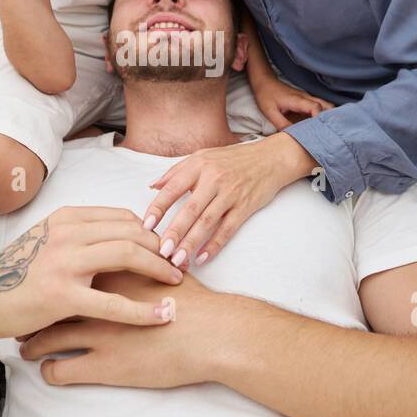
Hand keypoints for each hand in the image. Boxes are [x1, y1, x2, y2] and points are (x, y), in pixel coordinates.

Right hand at [0, 206, 183, 346]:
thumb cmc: (22, 274)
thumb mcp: (50, 242)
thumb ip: (83, 235)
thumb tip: (129, 234)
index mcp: (66, 218)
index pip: (124, 217)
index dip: (152, 232)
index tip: (168, 247)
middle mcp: (66, 233)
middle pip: (132, 231)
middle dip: (163, 247)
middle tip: (181, 264)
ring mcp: (63, 263)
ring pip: (128, 255)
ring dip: (159, 268)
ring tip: (176, 282)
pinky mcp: (61, 295)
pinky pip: (114, 302)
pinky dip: (144, 310)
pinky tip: (164, 315)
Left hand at [16, 268, 221, 387]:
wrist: (212, 334)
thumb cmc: (198, 305)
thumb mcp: (165, 274)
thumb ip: (144, 265)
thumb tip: (141, 257)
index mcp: (109, 274)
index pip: (67, 271)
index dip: (50, 279)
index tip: (39, 285)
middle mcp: (96, 300)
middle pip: (50, 302)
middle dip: (32, 309)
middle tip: (23, 314)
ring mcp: (96, 333)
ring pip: (48, 338)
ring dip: (33, 342)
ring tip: (25, 346)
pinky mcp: (103, 365)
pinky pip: (62, 370)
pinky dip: (50, 371)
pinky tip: (48, 371)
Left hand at [140, 132, 318, 267]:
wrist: (271, 158)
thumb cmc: (233, 159)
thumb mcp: (203, 156)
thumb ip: (176, 171)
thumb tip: (152, 186)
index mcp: (199, 166)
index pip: (173, 188)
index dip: (158, 208)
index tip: (145, 226)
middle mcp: (214, 179)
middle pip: (190, 209)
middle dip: (175, 232)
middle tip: (161, 251)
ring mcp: (231, 194)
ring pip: (207, 222)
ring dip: (191, 243)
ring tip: (178, 260)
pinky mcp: (245, 206)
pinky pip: (228, 229)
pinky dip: (215, 244)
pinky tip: (202, 257)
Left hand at [252, 75, 334, 129]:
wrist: (264, 82)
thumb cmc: (266, 95)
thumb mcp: (269, 112)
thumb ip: (281, 124)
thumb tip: (292, 136)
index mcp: (298, 100)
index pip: (316, 107)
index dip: (320, 119)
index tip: (320, 130)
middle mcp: (306, 98)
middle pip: (327, 105)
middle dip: (331, 118)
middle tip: (328, 132)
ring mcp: (307, 98)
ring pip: (325, 105)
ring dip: (328, 116)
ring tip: (326, 130)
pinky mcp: (306, 100)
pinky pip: (319, 107)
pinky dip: (323, 115)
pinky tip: (319, 125)